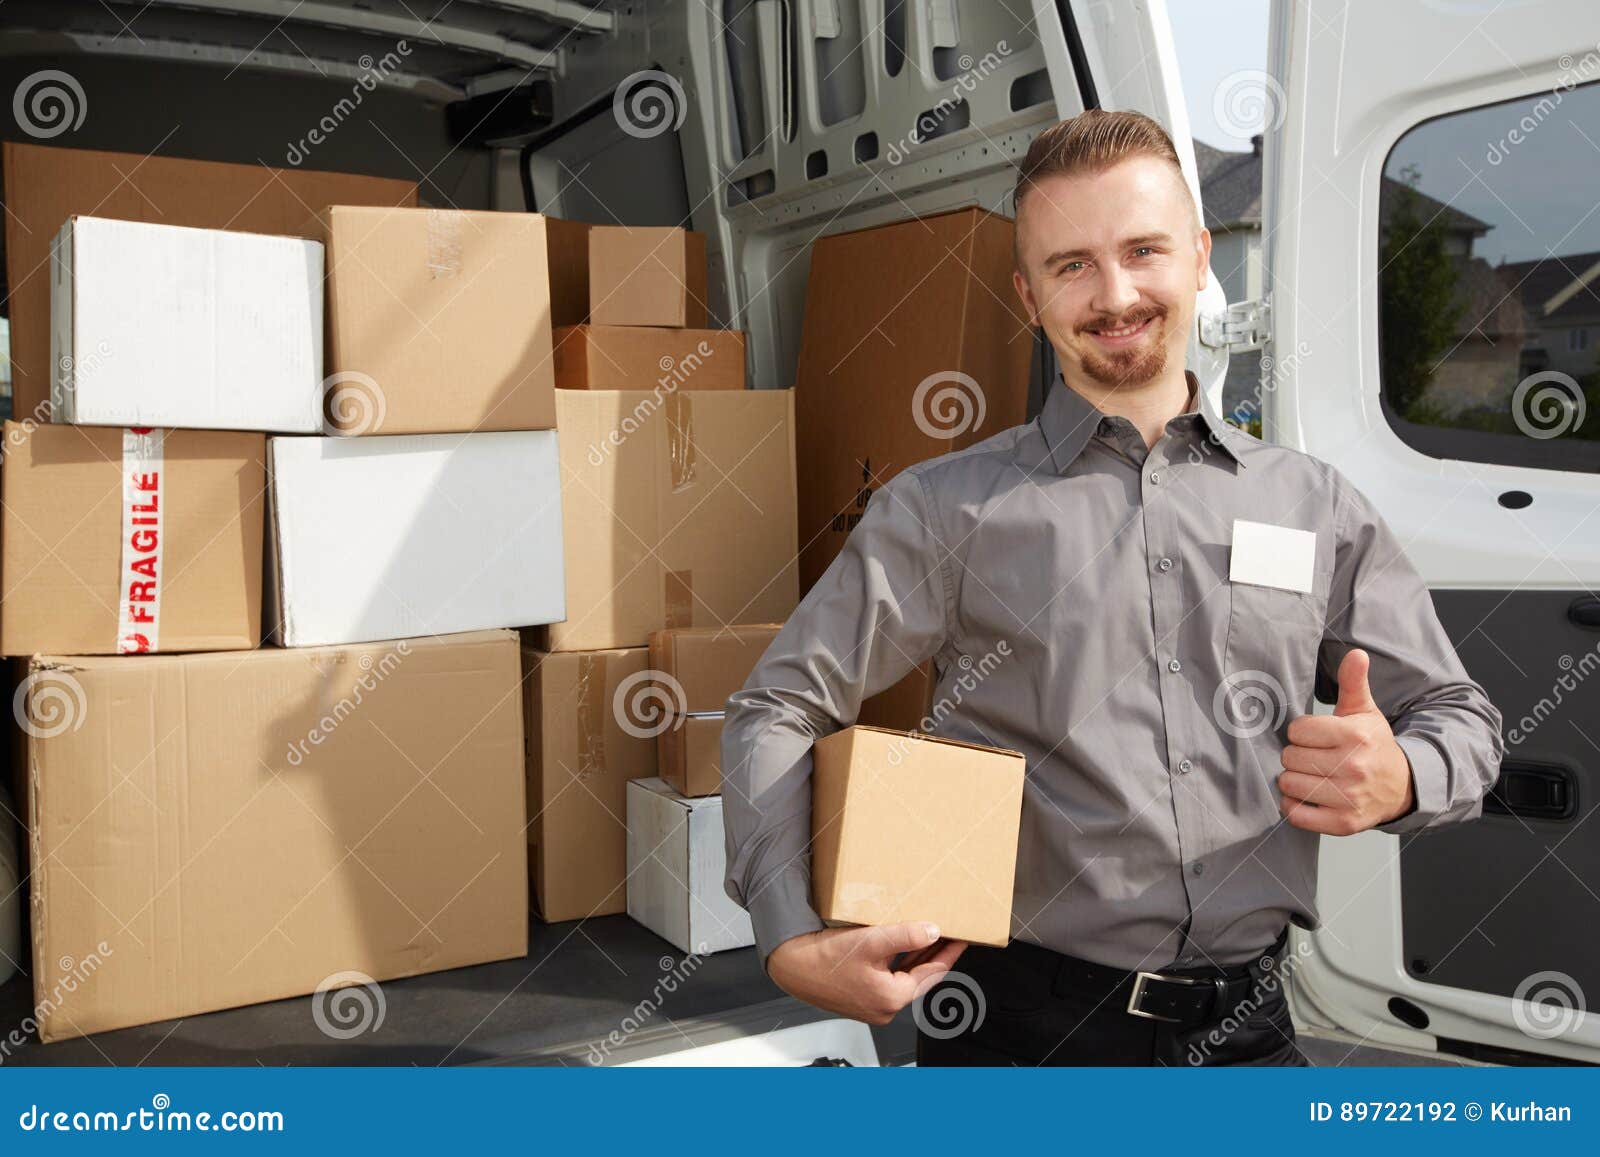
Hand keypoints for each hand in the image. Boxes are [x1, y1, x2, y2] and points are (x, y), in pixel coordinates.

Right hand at [766, 922, 968, 1025]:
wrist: (792, 967)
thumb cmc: (825, 959)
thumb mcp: (871, 942)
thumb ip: (906, 937)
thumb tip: (933, 932)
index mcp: (892, 998)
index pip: (932, 973)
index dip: (949, 952)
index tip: (961, 937)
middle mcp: (885, 1008)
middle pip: (920, 977)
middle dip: (935, 954)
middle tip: (948, 934)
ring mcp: (873, 1005)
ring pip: (905, 978)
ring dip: (917, 957)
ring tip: (928, 936)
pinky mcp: (861, 998)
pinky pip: (890, 979)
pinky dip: (899, 963)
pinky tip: (899, 946)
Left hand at [1278, 648, 1415, 834]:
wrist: (1402, 786)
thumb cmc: (1373, 745)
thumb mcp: (1364, 711)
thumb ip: (1354, 682)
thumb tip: (1356, 653)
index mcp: (1355, 736)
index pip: (1297, 731)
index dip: (1301, 733)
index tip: (1315, 737)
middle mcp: (1353, 767)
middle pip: (1289, 758)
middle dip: (1296, 756)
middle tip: (1314, 757)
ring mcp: (1348, 798)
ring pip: (1289, 785)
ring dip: (1293, 781)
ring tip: (1311, 776)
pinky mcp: (1343, 823)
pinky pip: (1296, 814)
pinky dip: (1294, 807)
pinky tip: (1308, 797)